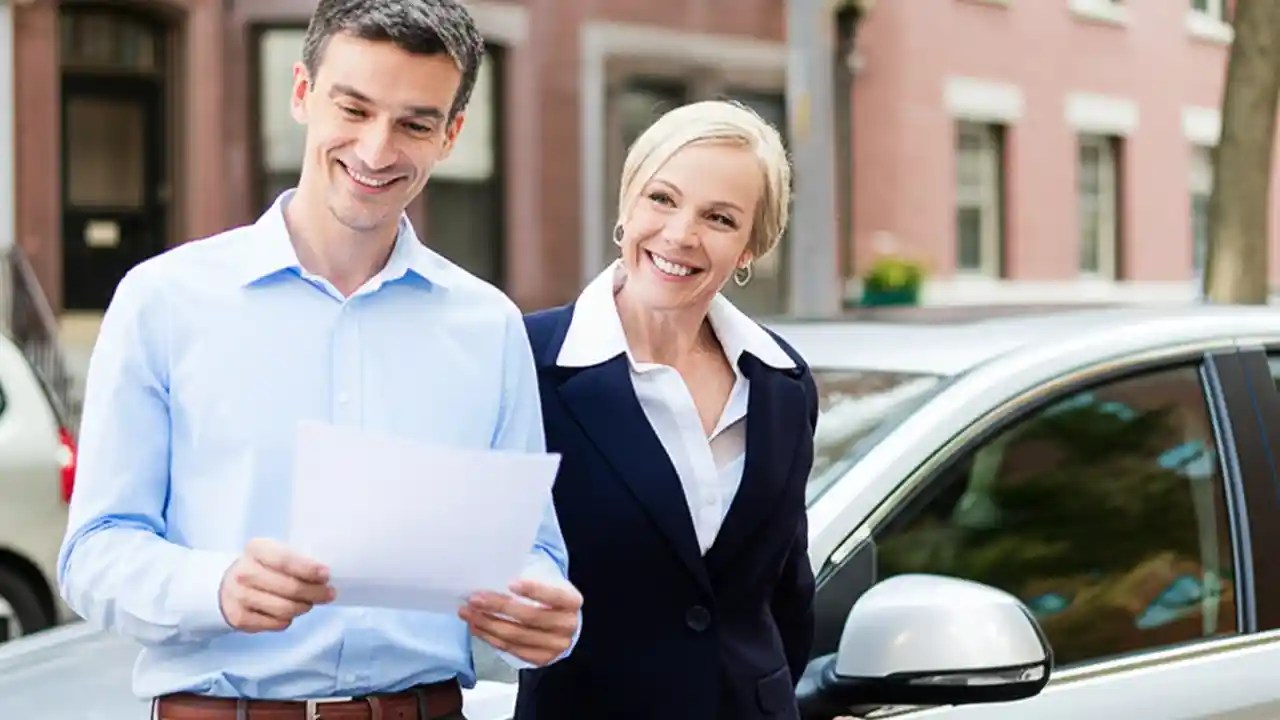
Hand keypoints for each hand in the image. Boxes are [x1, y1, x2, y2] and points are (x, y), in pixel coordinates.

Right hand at [218, 538, 334, 631]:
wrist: (227, 585)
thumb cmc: (262, 567)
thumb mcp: (275, 553)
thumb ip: (296, 559)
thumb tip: (324, 576)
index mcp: (256, 549)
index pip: (286, 560)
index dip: (308, 569)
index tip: (326, 575)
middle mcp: (243, 572)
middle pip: (290, 588)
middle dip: (315, 592)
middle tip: (328, 593)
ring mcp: (239, 596)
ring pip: (285, 609)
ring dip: (303, 607)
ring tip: (308, 603)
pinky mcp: (239, 618)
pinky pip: (276, 623)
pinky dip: (288, 619)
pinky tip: (289, 612)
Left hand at [459, 579, 582, 666]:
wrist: (560, 622)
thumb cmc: (547, 597)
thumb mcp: (546, 582)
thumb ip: (528, 581)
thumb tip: (494, 578)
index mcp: (571, 601)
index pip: (553, 595)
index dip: (533, 590)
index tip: (510, 583)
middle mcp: (567, 626)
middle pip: (530, 618)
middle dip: (498, 607)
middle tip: (475, 599)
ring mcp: (555, 646)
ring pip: (517, 636)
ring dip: (488, 624)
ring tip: (468, 613)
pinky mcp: (542, 659)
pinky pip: (512, 650)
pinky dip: (491, 638)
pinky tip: (477, 627)